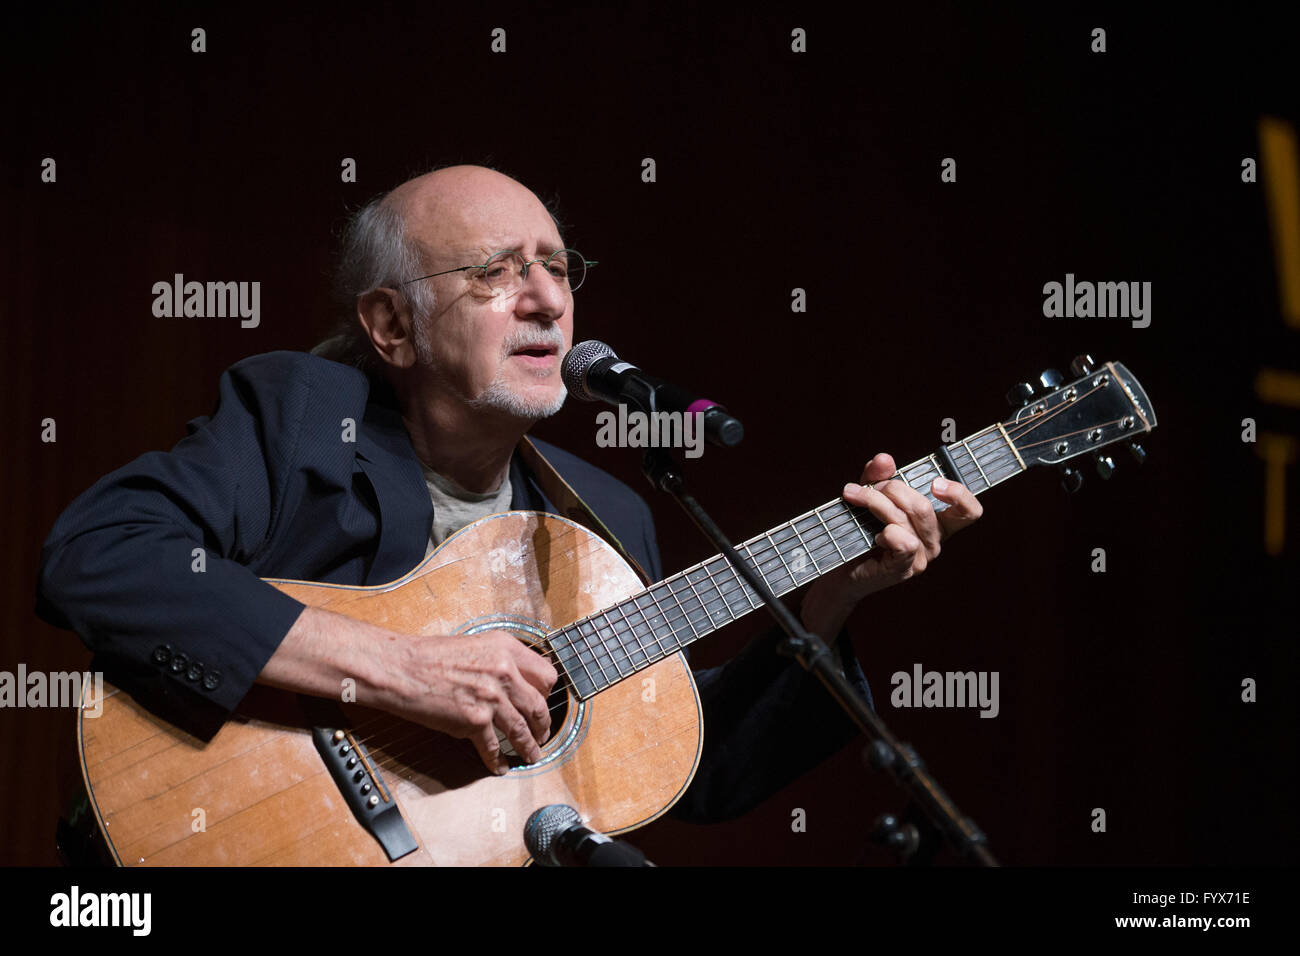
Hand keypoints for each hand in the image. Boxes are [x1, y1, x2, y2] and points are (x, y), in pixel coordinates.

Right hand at [262, 608, 557, 775]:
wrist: (401, 668)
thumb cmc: (429, 657)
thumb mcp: (475, 646)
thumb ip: (499, 661)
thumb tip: (516, 684)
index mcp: (506, 648)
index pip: (546, 674)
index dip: (547, 693)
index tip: (545, 703)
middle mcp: (504, 670)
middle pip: (539, 705)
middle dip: (543, 725)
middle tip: (543, 734)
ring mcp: (491, 696)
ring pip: (522, 729)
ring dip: (529, 747)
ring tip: (532, 755)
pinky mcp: (475, 720)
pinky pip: (494, 747)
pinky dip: (498, 760)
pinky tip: (500, 765)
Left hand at [800, 453, 982, 635]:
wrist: (842, 567)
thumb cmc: (861, 529)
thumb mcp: (871, 494)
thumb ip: (879, 475)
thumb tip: (885, 459)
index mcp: (938, 521)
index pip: (969, 511)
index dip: (959, 494)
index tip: (934, 483)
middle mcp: (935, 540)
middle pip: (923, 506)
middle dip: (890, 489)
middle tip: (867, 488)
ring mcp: (921, 557)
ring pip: (905, 519)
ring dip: (875, 503)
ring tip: (856, 500)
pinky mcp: (904, 569)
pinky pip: (903, 543)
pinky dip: (886, 533)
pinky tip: (873, 535)